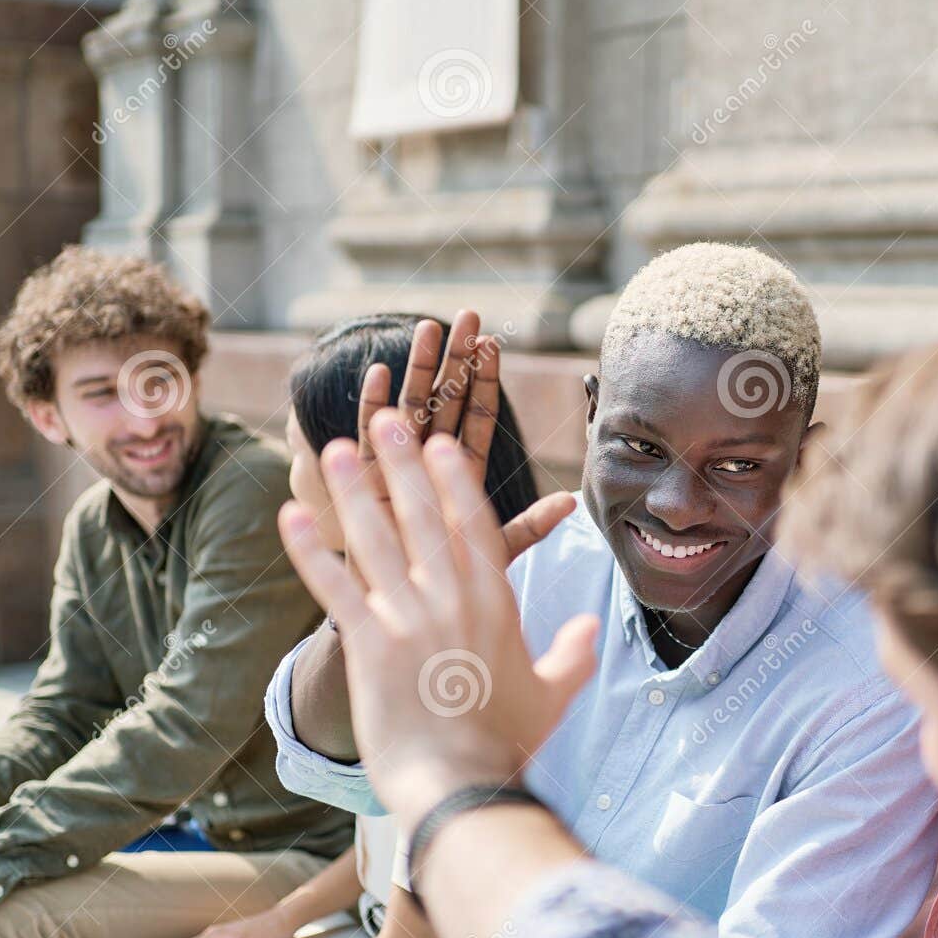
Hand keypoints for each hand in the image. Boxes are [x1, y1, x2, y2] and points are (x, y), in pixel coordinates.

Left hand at [278, 414, 599, 826]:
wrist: (464, 786)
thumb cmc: (508, 745)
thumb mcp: (553, 695)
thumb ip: (573, 654)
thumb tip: (591, 627)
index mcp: (495, 605)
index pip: (475, 527)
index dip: (454, 482)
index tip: (440, 446)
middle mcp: (452, 600)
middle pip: (425, 518)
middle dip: (404, 464)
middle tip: (386, 419)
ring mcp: (409, 619)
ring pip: (377, 540)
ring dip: (355, 492)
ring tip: (337, 449)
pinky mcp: (370, 645)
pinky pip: (335, 588)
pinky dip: (310, 552)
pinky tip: (290, 518)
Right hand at [319, 309, 575, 567]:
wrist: (402, 621)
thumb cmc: (448, 591)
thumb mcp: (494, 555)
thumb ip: (530, 526)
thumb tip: (574, 502)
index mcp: (462, 477)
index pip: (476, 419)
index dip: (484, 382)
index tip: (493, 343)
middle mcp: (429, 467)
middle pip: (444, 403)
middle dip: (455, 360)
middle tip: (467, 316)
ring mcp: (395, 470)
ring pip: (409, 410)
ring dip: (419, 371)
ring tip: (429, 329)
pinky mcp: (364, 483)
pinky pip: (367, 438)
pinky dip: (371, 405)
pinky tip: (379, 372)